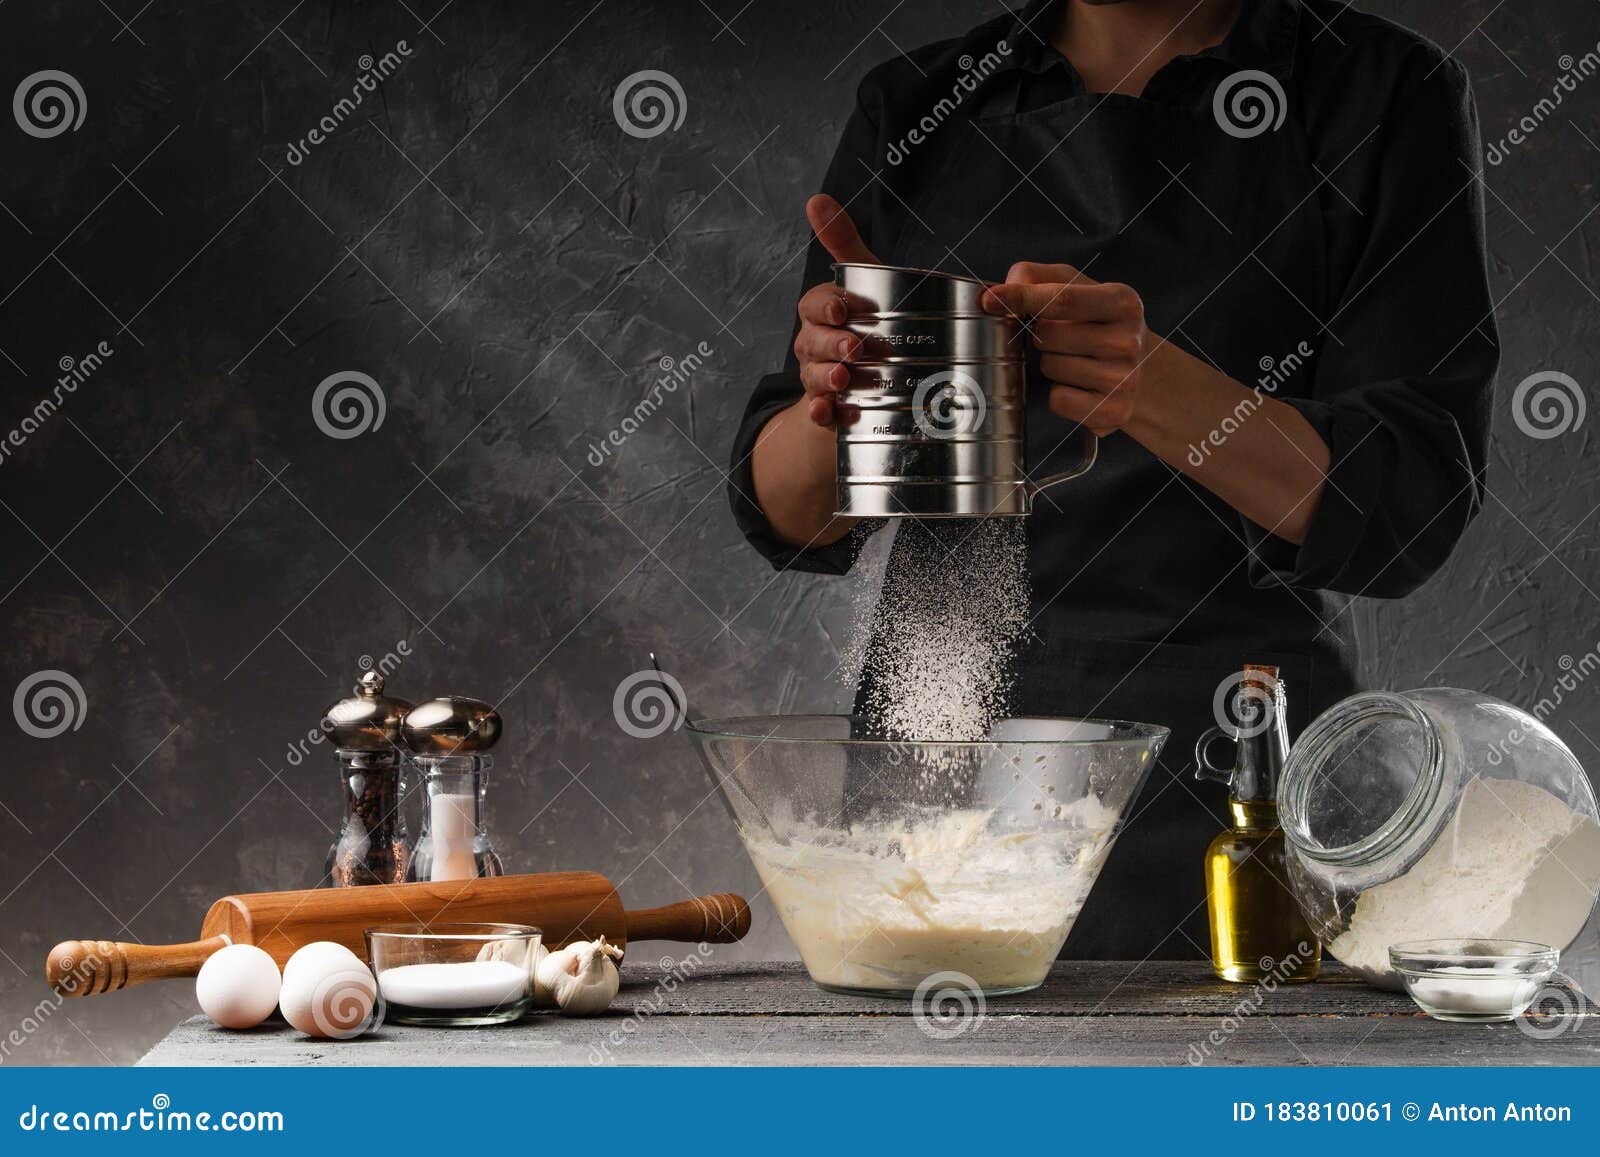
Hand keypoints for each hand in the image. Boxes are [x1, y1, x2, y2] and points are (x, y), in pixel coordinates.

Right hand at [794, 193, 876, 428]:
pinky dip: (823, 413)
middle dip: (831, 343)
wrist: (878, 380)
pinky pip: (820, 413)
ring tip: (845, 380)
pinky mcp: (833, 410)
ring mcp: (821, 378)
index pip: (815, 302)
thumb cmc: (872, 319)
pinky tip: (829, 413)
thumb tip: (814, 198)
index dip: (826, 304)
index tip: (844, 308)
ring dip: (826, 378)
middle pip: (811, 341)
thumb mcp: (866, 278)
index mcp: (826, 311)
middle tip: (856, 348)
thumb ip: (846, 242)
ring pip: (813, 376)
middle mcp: (817, 343)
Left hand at [982, 262, 1147, 435]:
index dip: (1022, 298)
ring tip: (1079, 360)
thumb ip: (1037, 277)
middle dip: (1042, 336)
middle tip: (1068, 337)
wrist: (1144, 370)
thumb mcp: (1079, 287)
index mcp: (1122, 302)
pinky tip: (1082, 386)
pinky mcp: (1112, 412)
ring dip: (1052, 364)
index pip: (1062, 300)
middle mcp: (1127, 340)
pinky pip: (1058, 400)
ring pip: (1050, 368)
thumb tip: (999, 291)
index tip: (990, 299)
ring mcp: (1122, 379)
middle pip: (1048, 336)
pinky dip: (1060, 394)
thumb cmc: (1100, 323)